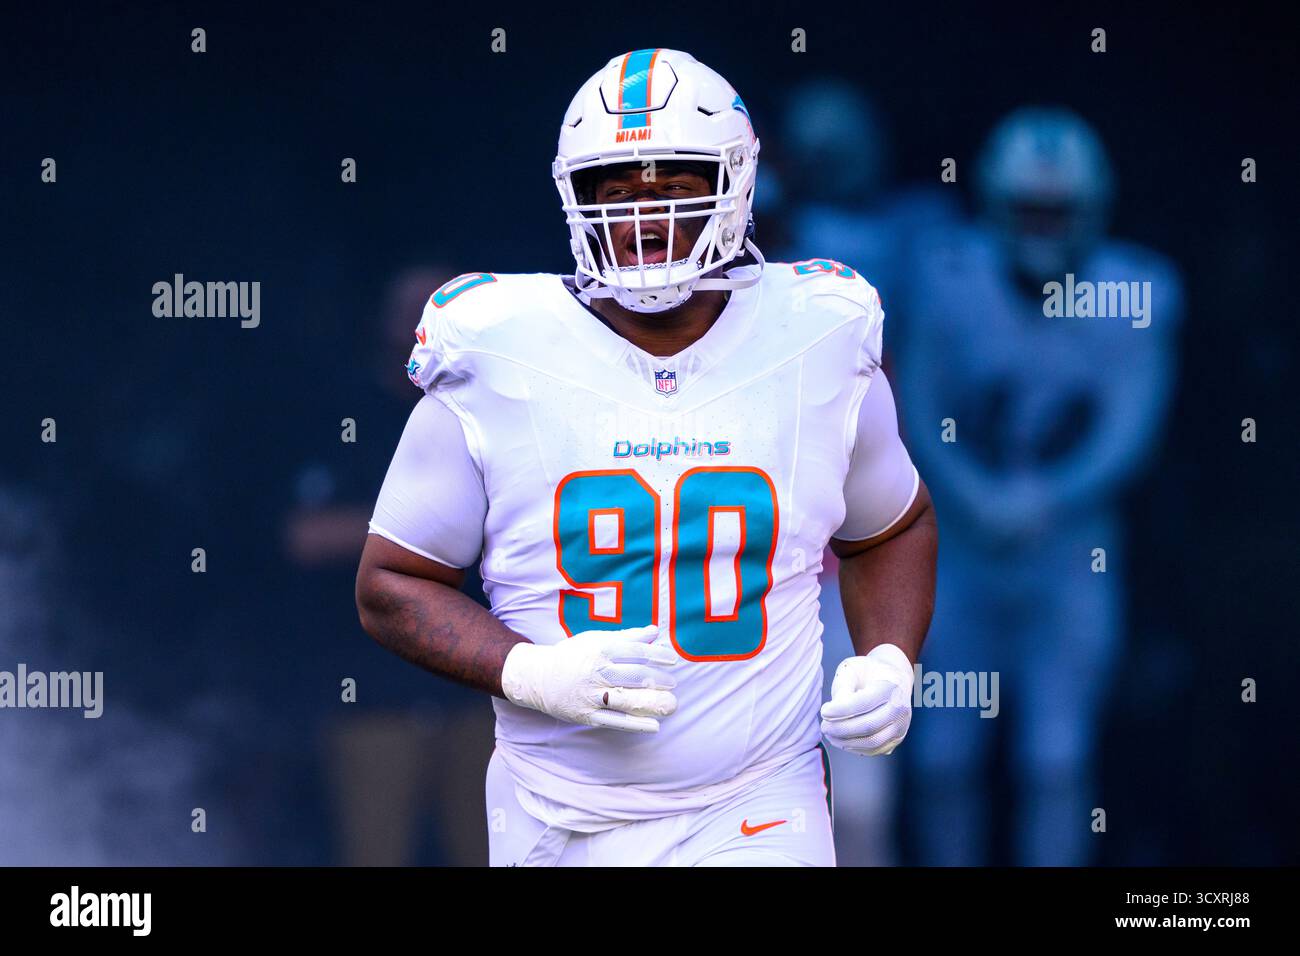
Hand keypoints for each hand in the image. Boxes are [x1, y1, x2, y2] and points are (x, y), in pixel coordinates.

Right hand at [500, 624, 678, 732]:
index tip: (673, 660)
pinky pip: (614, 721)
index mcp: (599, 649)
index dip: (656, 655)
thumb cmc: (572, 655)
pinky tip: (654, 725)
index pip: (634, 651)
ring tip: (671, 704)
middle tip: (673, 684)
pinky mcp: (586, 715)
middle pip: (633, 676)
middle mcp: (595, 671)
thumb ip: (627, 637)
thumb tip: (655, 632)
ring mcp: (590, 695)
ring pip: (626, 699)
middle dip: (658, 680)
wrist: (537, 677)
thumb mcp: (596, 640)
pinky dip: (635, 724)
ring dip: (651, 703)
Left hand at [820, 644, 914, 755]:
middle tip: (824, 726)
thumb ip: (843, 686)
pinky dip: (855, 748)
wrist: (894, 678)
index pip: (863, 703)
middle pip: (868, 726)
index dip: (840, 710)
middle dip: (841, 729)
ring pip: (871, 742)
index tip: (823, 711)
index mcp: (890, 686)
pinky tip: (841, 740)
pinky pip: (874, 750)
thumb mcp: (852, 668)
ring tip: (830, 734)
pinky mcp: (896, 739)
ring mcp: (901, 726)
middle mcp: (900, 708)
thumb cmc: (868, 672)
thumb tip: (834, 710)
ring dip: (846, 742)